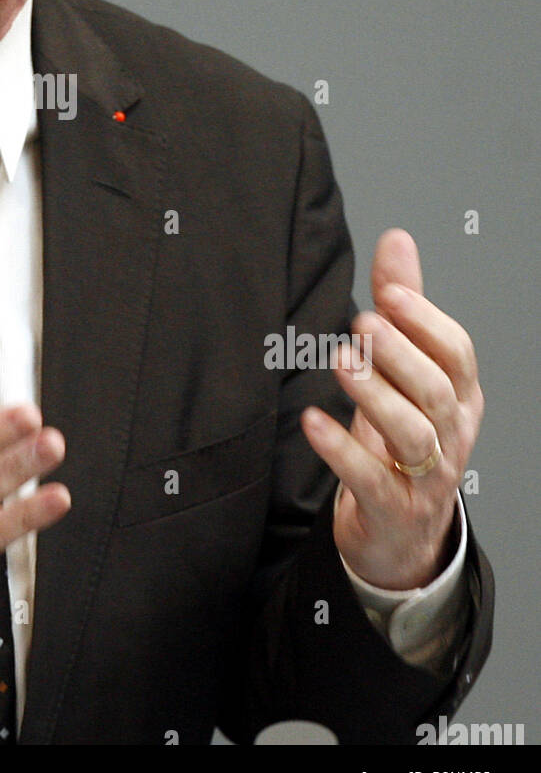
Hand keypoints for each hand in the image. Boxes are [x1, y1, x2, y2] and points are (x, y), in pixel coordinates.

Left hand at [301, 229, 482, 589]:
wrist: (400, 533)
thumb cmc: (402, 440)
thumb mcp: (406, 369)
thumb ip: (402, 306)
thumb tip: (396, 240)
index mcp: (458, 397)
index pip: (457, 355)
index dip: (426, 322)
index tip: (390, 292)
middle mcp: (450, 436)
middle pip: (437, 392)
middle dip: (402, 354)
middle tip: (363, 321)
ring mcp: (425, 478)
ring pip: (414, 436)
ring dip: (377, 397)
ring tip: (341, 362)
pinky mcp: (391, 510)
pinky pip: (372, 481)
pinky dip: (342, 451)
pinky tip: (314, 422)